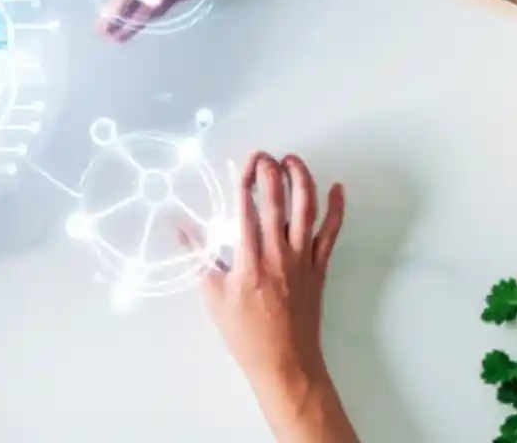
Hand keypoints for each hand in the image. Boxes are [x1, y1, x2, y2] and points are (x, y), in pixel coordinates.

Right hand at [186, 152, 356, 442]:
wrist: (285, 361)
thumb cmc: (245, 332)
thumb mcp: (212, 295)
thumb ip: (197, 256)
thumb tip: (179, 227)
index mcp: (249, 259)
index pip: (247, 208)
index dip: (246, 180)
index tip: (245, 161)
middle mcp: (278, 253)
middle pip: (277, 201)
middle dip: (271, 172)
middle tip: (264, 155)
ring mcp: (303, 259)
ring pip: (307, 210)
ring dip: (302, 180)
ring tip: (293, 160)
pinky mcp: (319, 267)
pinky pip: (331, 233)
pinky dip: (336, 209)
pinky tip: (338, 189)